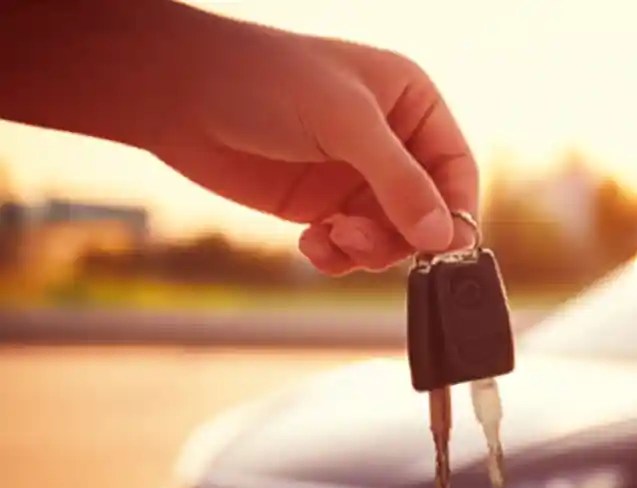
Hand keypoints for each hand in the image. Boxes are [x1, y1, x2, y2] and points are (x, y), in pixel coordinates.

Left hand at [147, 11, 477, 273]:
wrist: (177, 91)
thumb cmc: (263, 79)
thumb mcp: (346, 124)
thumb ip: (401, 182)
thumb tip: (445, 237)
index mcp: (410, 103)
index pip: (456, 168)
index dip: (454, 210)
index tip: (442, 247)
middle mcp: (389, 142)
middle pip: (426, 212)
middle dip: (401, 236)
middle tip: (365, 243)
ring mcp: (354, 176)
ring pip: (389, 236)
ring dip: (367, 249)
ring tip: (332, 239)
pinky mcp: (320, 205)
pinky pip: (350, 246)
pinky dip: (337, 255)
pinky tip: (312, 244)